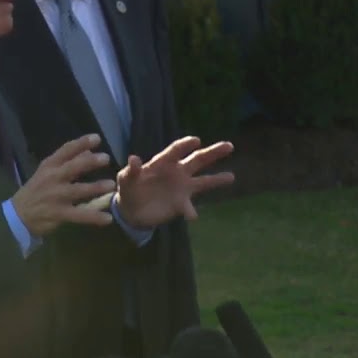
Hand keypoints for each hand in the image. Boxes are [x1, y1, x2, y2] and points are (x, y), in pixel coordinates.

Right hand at [12, 133, 117, 237]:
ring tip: (111, 185)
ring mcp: (56, 196)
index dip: (81, 143)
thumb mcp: (47, 172)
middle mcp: (52, 179)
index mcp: (49, 166)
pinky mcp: (59, 213)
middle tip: (106, 158)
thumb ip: (67, 161)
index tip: (97, 138)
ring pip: (78, 190)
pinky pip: (79, 215)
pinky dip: (94, 217)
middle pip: (72, 168)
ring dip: (95, 187)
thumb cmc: (36, 190)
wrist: (19, 214)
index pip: (65, 151)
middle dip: (89, 162)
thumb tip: (87, 150)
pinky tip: (108, 218)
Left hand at [115, 136, 234, 228]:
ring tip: (231, 176)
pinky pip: (189, 207)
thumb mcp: (125, 180)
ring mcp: (182, 187)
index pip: (175, 151)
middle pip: (197, 159)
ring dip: (217, 179)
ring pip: (203, 181)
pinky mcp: (181, 203)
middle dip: (213, 153)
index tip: (196, 140)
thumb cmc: (129, 189)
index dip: (185, 145)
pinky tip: (192, 216)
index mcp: (162, 163)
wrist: (131, 211)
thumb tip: (134, 158)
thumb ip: (130, 171)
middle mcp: (177, 172)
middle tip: (229, 145)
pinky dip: (190, 212)